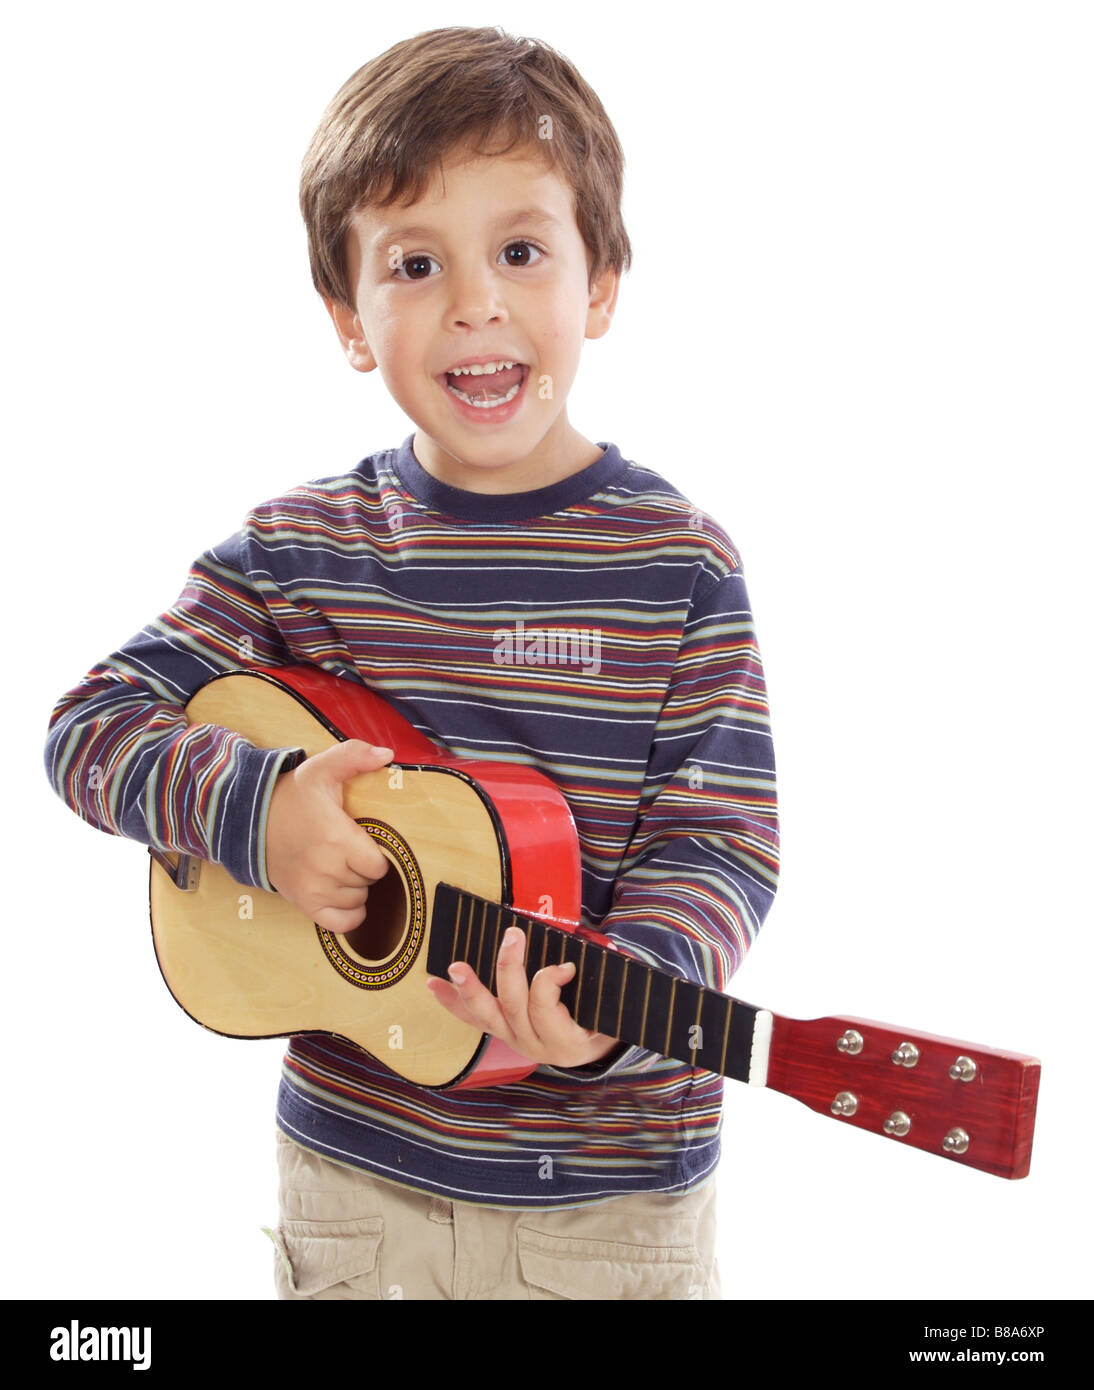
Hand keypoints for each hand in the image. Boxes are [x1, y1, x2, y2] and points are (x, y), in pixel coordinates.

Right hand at [265, 739, 392, 932]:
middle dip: (364, 867)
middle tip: (348, 850)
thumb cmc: (292, 797)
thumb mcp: (321, 769)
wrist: (251, 821)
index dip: (376, 854)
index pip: (379, 865)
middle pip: (369, 882)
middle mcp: (326, 869)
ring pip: (357, 900)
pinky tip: (343, 894)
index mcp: (336, 839)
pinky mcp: (304, 905)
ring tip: (339, 866)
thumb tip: (386, 754)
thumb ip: (354, 756)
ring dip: (355, 887)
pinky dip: (349, 914)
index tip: (363, 841)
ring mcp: (313, 891)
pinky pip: (342, 923)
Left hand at [425, 926, 619, 1068]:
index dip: (550, 981)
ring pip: (486, 1016)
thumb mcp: (612, 1008)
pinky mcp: (501, 1034)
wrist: (593, 1052)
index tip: (567, 965)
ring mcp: (514, 1041)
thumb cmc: (606, 1022)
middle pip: (513, 1005)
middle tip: (513, 936)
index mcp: (566, 1042)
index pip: (546, 1007)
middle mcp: (535, 1046)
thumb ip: (603, 981)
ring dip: (469, 989)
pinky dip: (453, 1003)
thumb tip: (602, 949)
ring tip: (455, 967)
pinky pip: (474, 1021)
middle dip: (509, 968)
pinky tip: (434, 985)